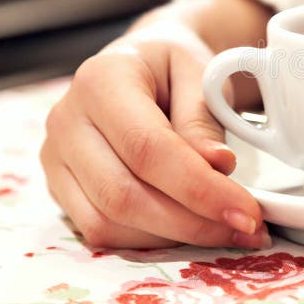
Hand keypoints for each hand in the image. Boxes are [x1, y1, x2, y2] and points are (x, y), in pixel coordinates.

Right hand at [40, 0, 272, 248]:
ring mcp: (56, 157)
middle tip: (246, 227)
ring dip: (175, 237)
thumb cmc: (176, 66)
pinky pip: (101, 231)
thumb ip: (205, 119)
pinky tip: (192, 228)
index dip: (200, 188)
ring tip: (227, 229)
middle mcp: (67, 120)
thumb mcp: (202, 74)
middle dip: (193, 222)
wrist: (146, 63)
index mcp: (101, 80)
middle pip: (124, 194)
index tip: (247, 211)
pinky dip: (151, 240)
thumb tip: (218, 166)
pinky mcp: (60, 186)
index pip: (148, 148)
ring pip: (110, 221)